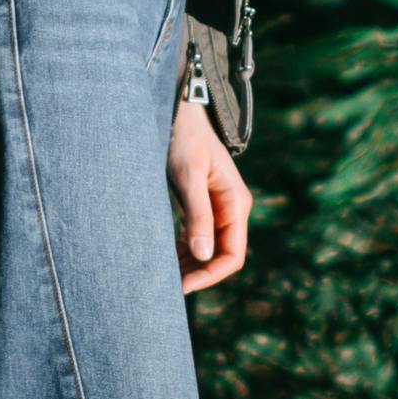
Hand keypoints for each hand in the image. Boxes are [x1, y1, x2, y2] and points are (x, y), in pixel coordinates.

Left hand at [170, 105, 250, 292]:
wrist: (180, 112)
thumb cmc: (184, 139)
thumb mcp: (188, 176)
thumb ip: (197, 215)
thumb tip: (204, 255)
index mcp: (235, 204)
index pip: (232, 255)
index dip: (210, 275)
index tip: (183, 286)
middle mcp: (231, 209)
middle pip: (221, 255)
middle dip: (197, 273)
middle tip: (166, 285)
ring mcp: (218, 207)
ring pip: (208, 248)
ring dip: (189, 264)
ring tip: (162, 273)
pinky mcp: (203, 204)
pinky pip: (197, 236)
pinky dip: (183, 249)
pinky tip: (164, 255)